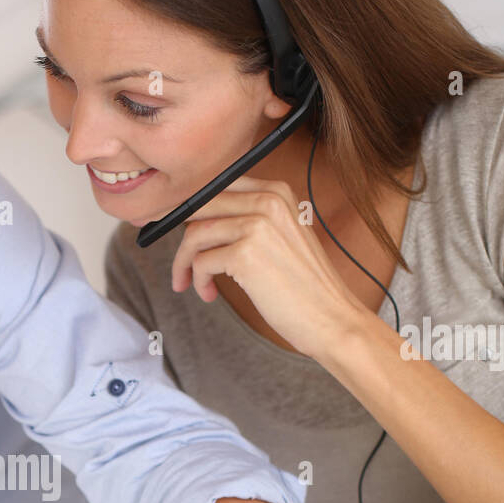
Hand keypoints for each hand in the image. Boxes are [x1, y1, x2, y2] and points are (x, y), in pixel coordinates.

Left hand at [170, 174, 367, 358]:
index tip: (173, 226)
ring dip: (185, 263)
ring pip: (194, 234)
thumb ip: (248, 219)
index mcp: (276, 191)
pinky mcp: (245, 253)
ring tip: (191, 283)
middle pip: (201, 206)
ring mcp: (257, 225)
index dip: (189, 206)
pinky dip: (198, 280)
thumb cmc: (303, 285)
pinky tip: (210, 294)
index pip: (218, 185)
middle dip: (180, 235)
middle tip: (180, 261)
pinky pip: (201, 261)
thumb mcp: (281, 237)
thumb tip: (199, 219)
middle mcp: (267, 200)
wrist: (330, 317)